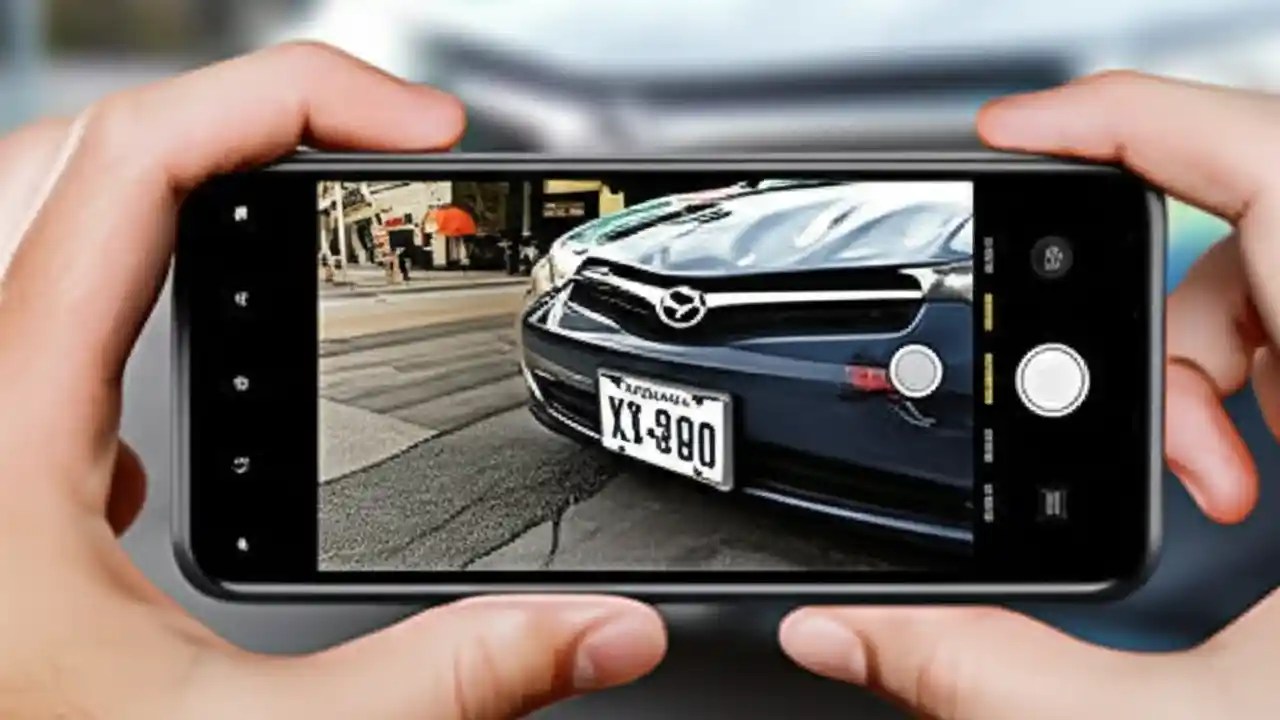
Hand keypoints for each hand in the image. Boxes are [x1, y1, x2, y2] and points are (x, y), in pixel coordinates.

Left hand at [0, 43, 664, 719]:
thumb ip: (444, 681)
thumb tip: (597, 630)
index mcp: (13, 425)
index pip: (142, 164)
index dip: (295, 99)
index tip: (417, 134)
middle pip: (91, 151)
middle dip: (247, 113)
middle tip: (375, 150)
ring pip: (45, 208)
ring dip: (176, 176)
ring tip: (298, 197)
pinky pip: (36, 299)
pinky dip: (123, 266)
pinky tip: (180, 360)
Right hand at [780, 71, 1279, 719]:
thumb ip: (991, 676)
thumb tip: (846, 632)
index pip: (1268, 171)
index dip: (1130, 121)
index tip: (1016, 135)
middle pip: (1249, 229)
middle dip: (1139, 309)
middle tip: (1089, 404)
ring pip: (1270, 278)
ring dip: (1186, 364)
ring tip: (1192, 486)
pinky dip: (1227, 385)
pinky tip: (1219, 481)